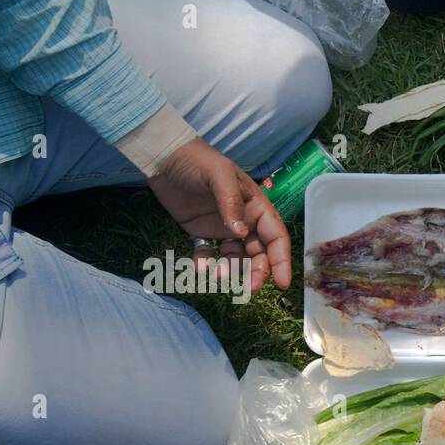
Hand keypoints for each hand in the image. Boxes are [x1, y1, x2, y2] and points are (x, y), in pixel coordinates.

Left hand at [148, 138, 291, 290]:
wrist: (162, 156)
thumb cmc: (197, 159)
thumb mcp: (218, 175)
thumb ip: (231, 203)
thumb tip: (241, 233)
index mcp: (256, 206)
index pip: (276, 237)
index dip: (281, 260)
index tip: (281, 282)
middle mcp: (244, 220)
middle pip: (259, 254)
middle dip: (257, 272)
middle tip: (250, 288)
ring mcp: (223, 228)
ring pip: (236, 258)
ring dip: (231, 270)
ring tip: (218, 276)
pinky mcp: (201, 233)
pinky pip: (209, 254)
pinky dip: (206, 264)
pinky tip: (200, 267)